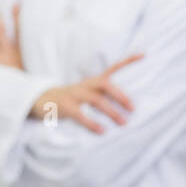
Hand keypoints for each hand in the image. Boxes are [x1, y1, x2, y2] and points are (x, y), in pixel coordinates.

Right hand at [29, 54, 143, 133]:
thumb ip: (103, 95)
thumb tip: (128, 107)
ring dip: (111, 111)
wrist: (41, 100)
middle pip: (105, 85)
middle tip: (132, 109)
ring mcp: (74, 94)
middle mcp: (84, 85)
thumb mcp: (87, 92)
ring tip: (123, 123)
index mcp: (92, 81)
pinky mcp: (65, 106)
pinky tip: (101, 131)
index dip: (128, 61)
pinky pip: (80, 114)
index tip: (144, 55)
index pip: (112, 68)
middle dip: (121, 95)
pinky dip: (91, 123)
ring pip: (95, 100)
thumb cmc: (71, 99)